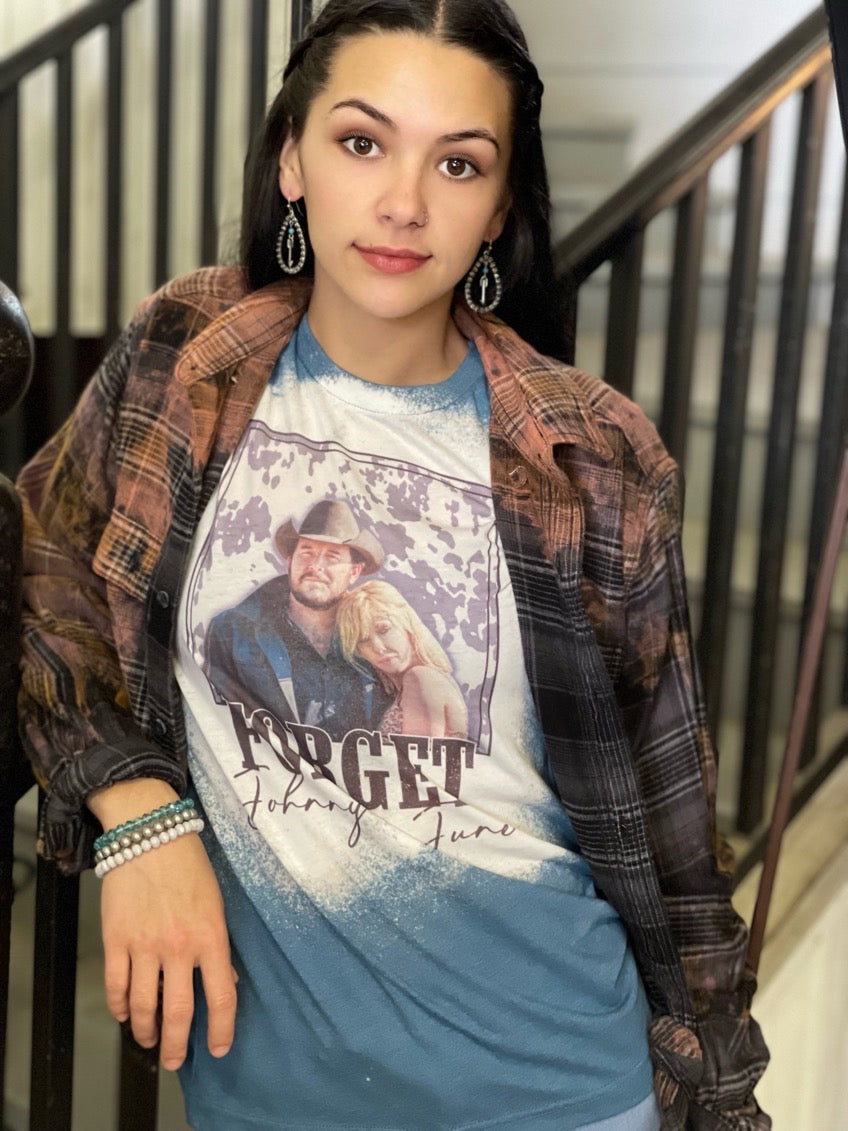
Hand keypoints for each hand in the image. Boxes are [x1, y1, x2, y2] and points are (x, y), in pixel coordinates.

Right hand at [99, 822, 236, 1069]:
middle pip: (180, 1012)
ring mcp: (144, 945)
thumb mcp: (216, 902)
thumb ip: (218, 944)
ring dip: (146, 1031)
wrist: (149, 834)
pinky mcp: (115, 940)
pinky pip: (116, 986)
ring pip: (144, 1006)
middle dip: (179, 1045)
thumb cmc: (188, 864)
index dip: (222, 1029)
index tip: (220, 1047)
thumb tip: (225, 980)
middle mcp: (179, 946)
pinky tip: (124, 1014)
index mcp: (211, 936)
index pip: (221, 996)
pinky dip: (119, 1007)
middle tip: (177, 1061)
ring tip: (149, 1041)